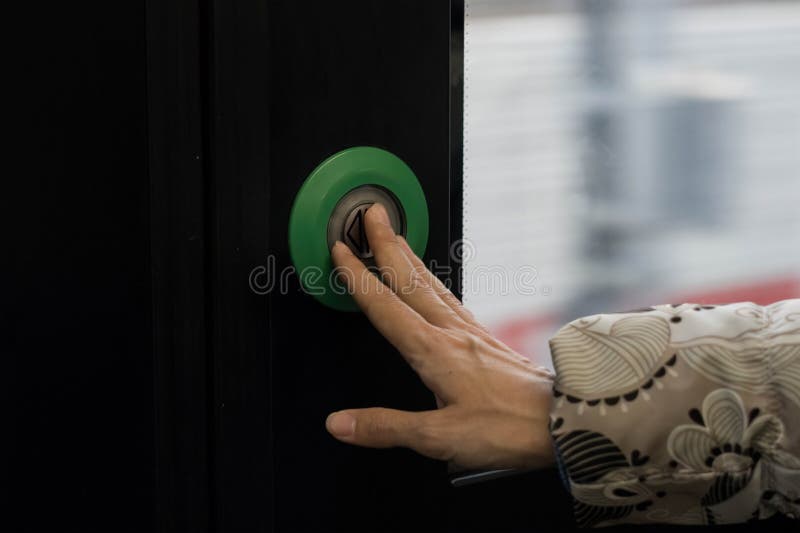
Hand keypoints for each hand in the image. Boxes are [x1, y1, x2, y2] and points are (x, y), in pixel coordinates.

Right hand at [325, 203, 554, 470]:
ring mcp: (472, 333)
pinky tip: (433, 283)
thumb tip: (341, 423)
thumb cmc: (509, 428)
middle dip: (386, 244)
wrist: (563, 420)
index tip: (341, 250)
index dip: (359, 277)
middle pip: (410, 280)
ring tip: (395, 236)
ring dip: (409, 257)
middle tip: (372, 214)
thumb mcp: (441, 438)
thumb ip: (387, 428)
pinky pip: (451, 298)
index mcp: (434, 351)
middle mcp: (452, 333)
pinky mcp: (487, 339)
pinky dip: (434, 281)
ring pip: (432, 285)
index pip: (386, 307)